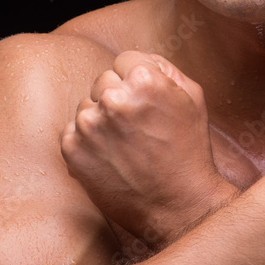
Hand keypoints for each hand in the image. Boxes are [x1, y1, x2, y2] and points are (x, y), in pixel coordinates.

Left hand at [60, 50, 236, 249]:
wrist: (179, 206)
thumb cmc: (190, 151)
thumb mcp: (192, 97)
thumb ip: (164, 67)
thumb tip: (139, 58)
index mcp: (144, 80)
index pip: (124, 60)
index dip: (136, 80)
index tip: (145, 103)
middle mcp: (113, 98)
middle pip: (103, 81)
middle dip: (118, 98)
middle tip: (138, 127)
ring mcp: (89, 126)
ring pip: (87, 106)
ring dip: (101, 121)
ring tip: (126, 145)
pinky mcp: (72, 150)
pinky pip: (72, 132)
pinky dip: (87, 142)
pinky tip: (111, 157)